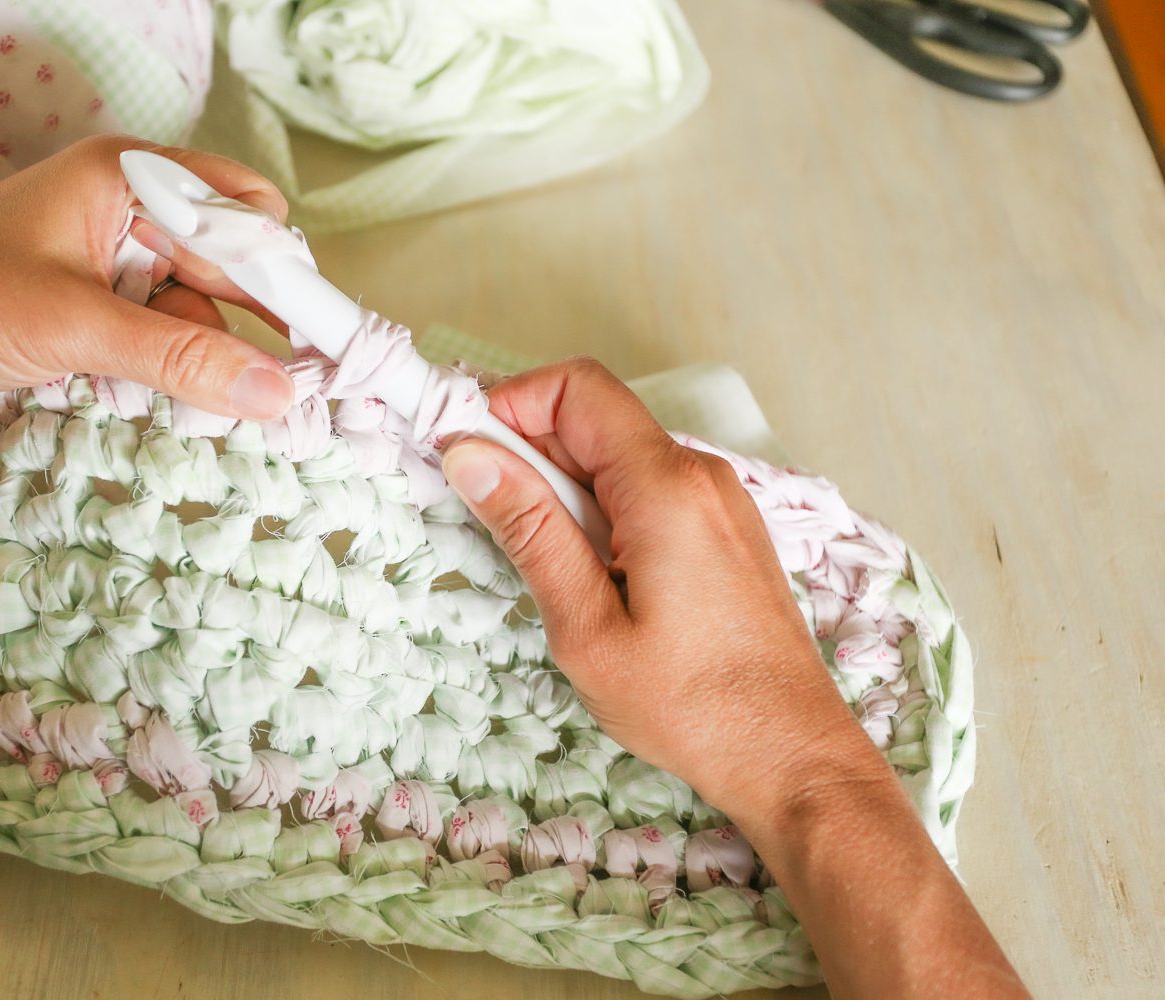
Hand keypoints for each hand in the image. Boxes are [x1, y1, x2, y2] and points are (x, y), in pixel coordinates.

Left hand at [0, 134, 295, 428]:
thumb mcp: (77, 326)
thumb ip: (182, 360)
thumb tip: (278, 393)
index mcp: (124, 178)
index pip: (240, 212)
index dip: (284, 270)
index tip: (322, 335)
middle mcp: (123, 214)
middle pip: (225, 268)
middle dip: (252, 328)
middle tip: (296, 391)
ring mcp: (105, 268)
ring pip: (194, 319)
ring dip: (206, 366)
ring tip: (226, 416)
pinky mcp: (88, 317)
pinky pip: (158, 346)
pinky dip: (170, 381)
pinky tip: (172, 412)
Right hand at [442, 358, 1027, 998]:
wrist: (793, 755)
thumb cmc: (689, 706)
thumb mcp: (586, 626)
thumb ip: (529, 529)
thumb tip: (468, 455)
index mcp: (665, 486)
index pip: (576, 387)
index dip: (511, 404)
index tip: (472, 460)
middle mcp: (701, 474)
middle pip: (596, 418)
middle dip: (531, 451)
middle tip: (495, 525)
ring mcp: (721, 500)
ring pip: (620, 455)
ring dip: (567, 487)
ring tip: (549, 567)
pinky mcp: (727, 530)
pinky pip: (651, 488)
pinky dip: (606, 510)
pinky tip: (595, 578)